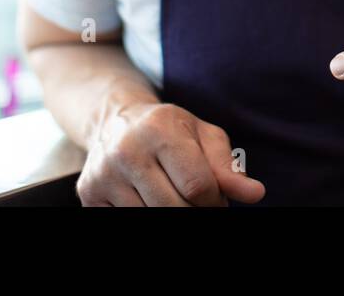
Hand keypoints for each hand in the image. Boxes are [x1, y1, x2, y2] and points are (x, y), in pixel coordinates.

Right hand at [76, 94, 265, 206]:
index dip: (214, 201)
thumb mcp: (202, 135)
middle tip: (198, 202)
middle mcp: (127, 151)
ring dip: (170, 217)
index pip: (198, 186)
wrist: (114, 121)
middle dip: (195, 212)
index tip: (215, 198)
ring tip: (175, 197)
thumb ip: (228, 166)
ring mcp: (104, 175)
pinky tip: (150, 200)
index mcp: (160, 130)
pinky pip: (127, 223)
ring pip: (150, 220)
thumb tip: (255, 194)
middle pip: (175, 209)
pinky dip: (145, 217)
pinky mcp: (89, 195)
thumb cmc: (168, 129)